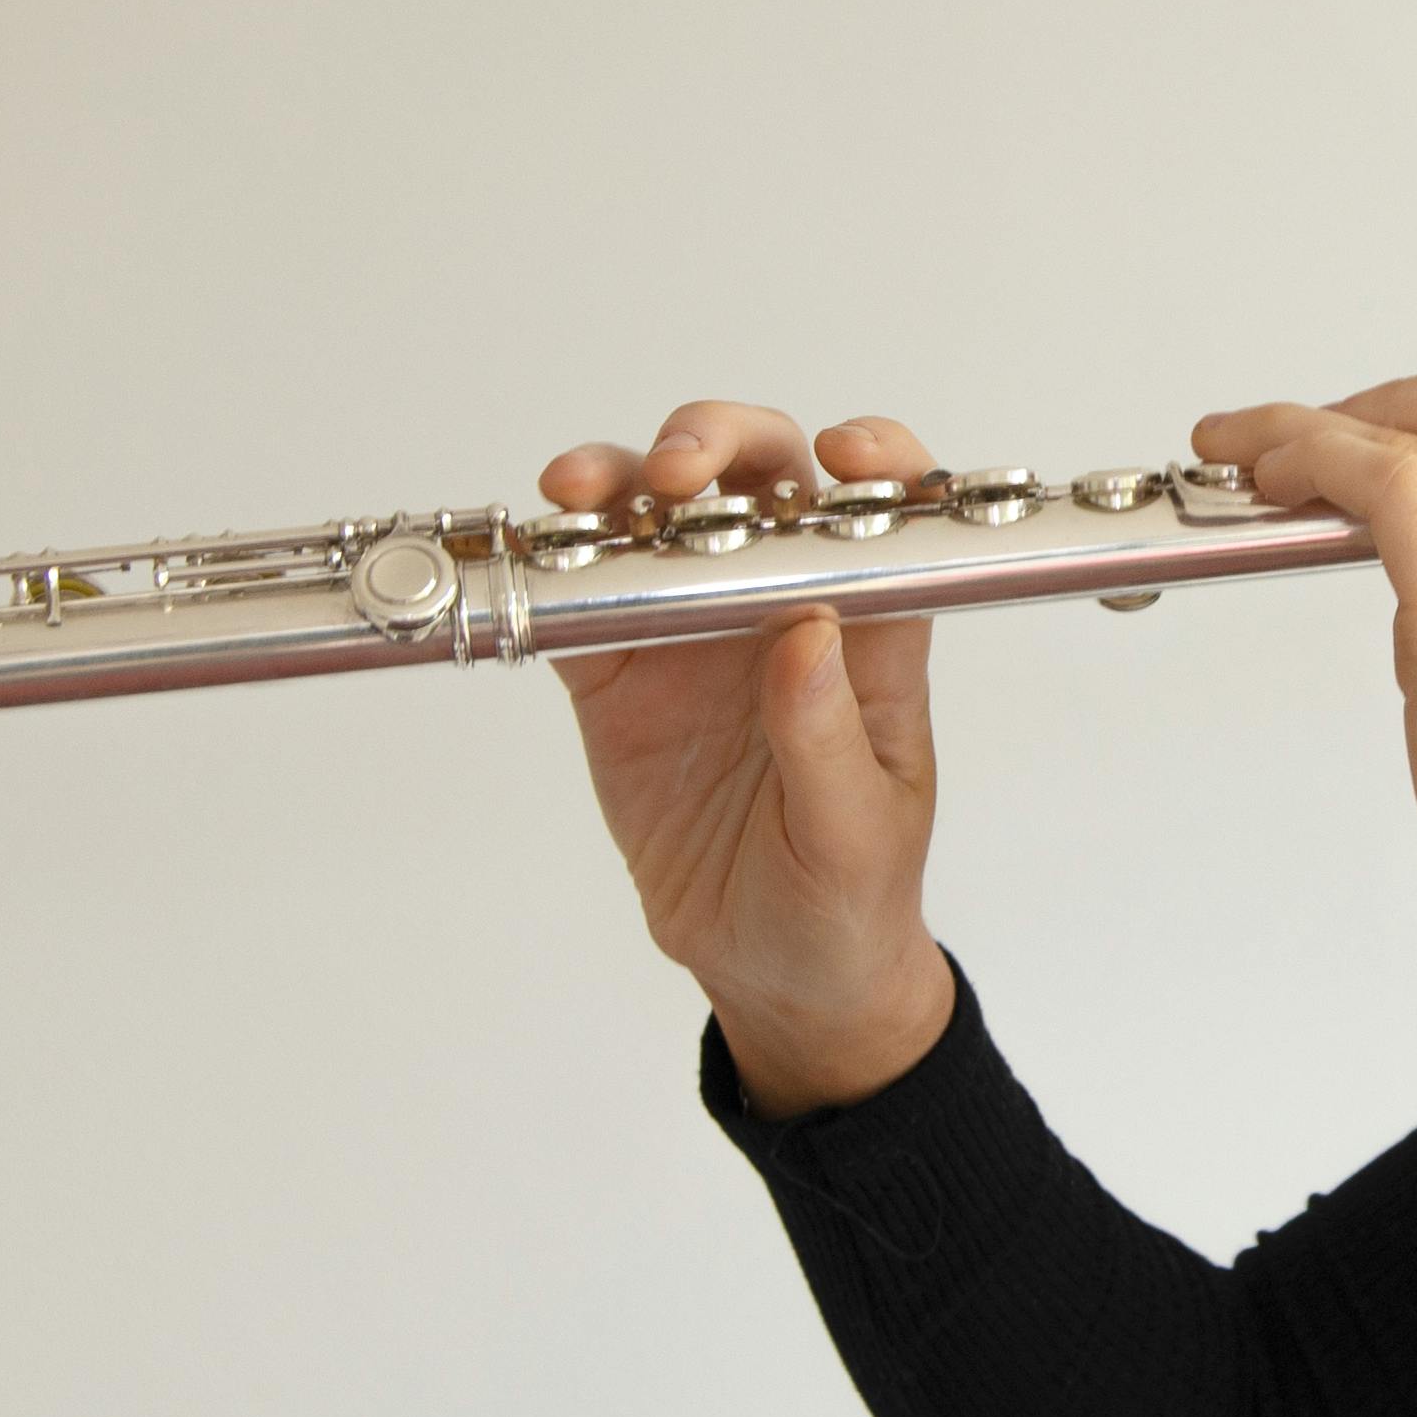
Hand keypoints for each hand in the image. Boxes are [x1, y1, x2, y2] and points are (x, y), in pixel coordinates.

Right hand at [534, 403, 954, 1118]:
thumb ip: (826, 735)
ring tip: (583, 493)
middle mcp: (780, 608)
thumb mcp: (854, 832)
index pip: (882, 515)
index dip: (872, 461)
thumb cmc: (846, 898)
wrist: (772, 972)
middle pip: (756, 480)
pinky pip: (583, 600)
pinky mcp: (620, 677)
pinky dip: (554, 568)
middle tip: (676, 471)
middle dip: (715, 444)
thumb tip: (808, 634)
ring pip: (657, 519)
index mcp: (868, 630)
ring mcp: (695, 634)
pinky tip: (534, 554)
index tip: (843, 454)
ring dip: (620, 483)